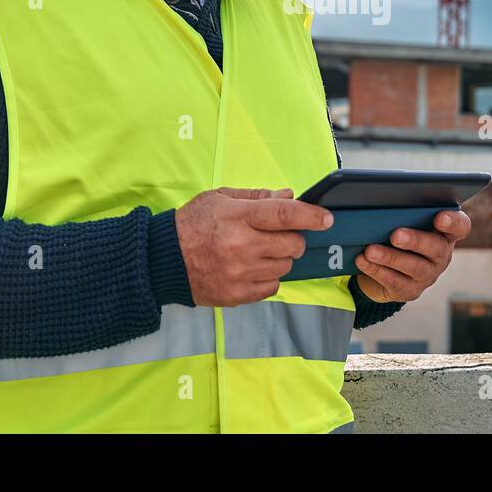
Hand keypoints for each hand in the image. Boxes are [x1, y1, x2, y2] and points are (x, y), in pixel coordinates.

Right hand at [174, 187, 332, 306]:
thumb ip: (257, 196)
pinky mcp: (237, 295)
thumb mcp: (221, 198)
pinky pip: (272, 286)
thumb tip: (290, 196)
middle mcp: (241, 246)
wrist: (164, 259)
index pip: (285, 215)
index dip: (311, 216)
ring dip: (280, 258)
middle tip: (277, 234)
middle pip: (292, 244)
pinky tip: (251, 267)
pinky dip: (268, 276)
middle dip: (293, 238)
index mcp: (237, 217)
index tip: (327, 218)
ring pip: (285, 266)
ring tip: (258, 251)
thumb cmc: (194, 223)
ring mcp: (240, 274)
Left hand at [353, 208, 471, 302]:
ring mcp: (428, 274)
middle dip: (415, 240)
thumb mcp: (406, 221)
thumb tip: (381, 203)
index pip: (460, 227)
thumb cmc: (400, 233)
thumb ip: (404, 212)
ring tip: (371, 250)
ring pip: (414, 267)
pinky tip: (363, 261)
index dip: (453, 222)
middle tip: (396, 235)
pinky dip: (376, 270)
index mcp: (445, 232)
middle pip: (436, 247)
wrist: (389, 268)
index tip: (439, 217)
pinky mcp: (410, 290)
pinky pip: (395, 281)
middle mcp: (441, 254)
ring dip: (390, 257)